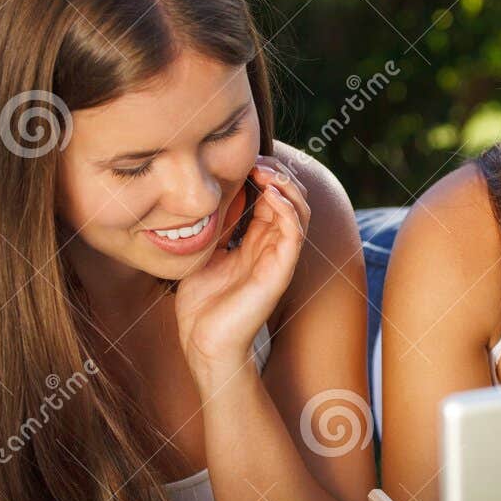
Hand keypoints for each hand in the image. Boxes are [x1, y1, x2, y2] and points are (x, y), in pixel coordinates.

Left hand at [175, 157, 310, 379]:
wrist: (202, 342)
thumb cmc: (201, 304)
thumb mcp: (203, 252)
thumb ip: (214, 225)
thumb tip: (210, 192)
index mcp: (256, 241)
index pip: (271, 197)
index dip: (263, 173)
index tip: (244, 158)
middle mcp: (272, 247)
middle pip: (291, 198)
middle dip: (277, 173)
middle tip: (256, 160)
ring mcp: (279, 259)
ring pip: (299, 210)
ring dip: (286, 185)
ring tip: (266, 171)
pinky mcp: (279, 271)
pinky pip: (294, 233)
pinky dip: (287, 209)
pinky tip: (270, 194)